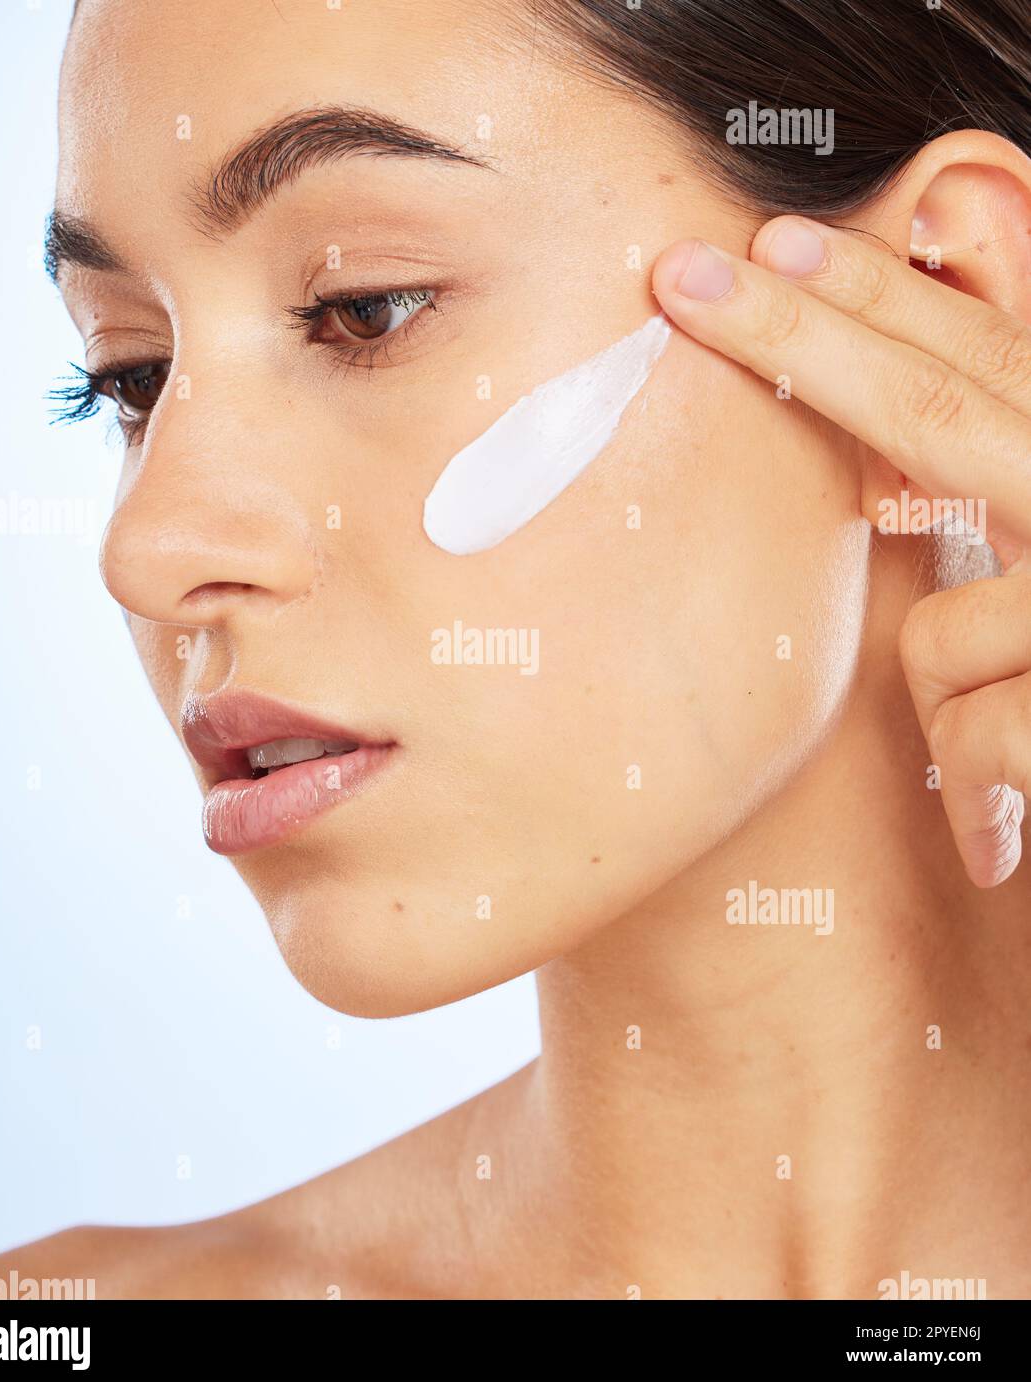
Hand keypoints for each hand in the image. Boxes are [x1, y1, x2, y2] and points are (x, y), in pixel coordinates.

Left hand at [652, 219, 1030, 886]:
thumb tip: (948, 248)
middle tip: (684, 276)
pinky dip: (982, 789)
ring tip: (996, 768)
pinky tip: (1008, 839)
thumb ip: (994, 459)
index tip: (773, 243)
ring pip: (951, 626)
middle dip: (816, 343)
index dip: (886, 301)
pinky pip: (984, 735)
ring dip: (948, 699)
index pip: (993, 365)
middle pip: (954, 414)